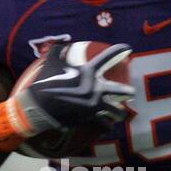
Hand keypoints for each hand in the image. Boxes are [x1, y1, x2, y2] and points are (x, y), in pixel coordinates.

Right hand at [14, 41, 134, 132]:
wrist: (40, 107)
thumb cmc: (46, 82)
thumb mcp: (52, 62)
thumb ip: (60, 52)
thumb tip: (61, 44)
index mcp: (89, 72)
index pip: (108, 57)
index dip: (119, 50)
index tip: (128, 47)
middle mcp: (96, 89)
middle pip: (122, 91)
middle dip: (128, 91)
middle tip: (131, 92)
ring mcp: (94, 106)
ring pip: (117, 112)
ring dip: (119, 113)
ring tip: (121, 114)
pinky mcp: (90, 119)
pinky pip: (105, 125)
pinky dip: (106, 125)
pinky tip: (107, 125)